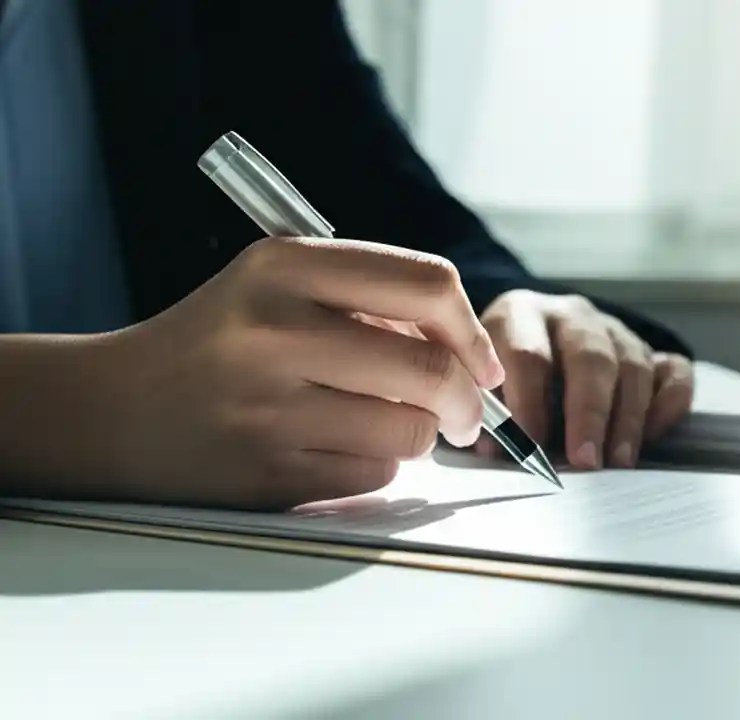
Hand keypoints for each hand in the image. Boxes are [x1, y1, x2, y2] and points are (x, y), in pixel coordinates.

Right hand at [95, 237, 503, 509]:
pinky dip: (374, 467)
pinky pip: (372, 475)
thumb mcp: (280, 284)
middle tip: (465, 413)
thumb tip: (469, 351)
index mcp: (286, 265)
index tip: (482, 362)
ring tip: (379, 422)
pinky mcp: (265, 472)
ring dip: (416, 435)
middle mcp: (275, 329)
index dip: (472, 330)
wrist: (117, 409)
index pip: (427, 283)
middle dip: (467, 401)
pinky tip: (332, 449)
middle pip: (431, 369)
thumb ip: (372, 297)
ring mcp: (267, 406)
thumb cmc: (223, 342)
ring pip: (409, 430)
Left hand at [478, 290, 693, 468]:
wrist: (533, 350)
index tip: (531, 447)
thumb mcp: (482, 384)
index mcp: (521, 315)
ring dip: (627, 419)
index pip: (529, 354)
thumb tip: (497, 449)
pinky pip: (674, 373)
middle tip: (585, 460)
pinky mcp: (652, 350)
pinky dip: (666, 406)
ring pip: (633, 366)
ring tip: (618, 462)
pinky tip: (650, 439)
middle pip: (590, 358)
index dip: (530, 403)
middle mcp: (572, 316)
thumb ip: (489, 412)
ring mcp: (616, 330)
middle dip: (588, 414)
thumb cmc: (501, 379)